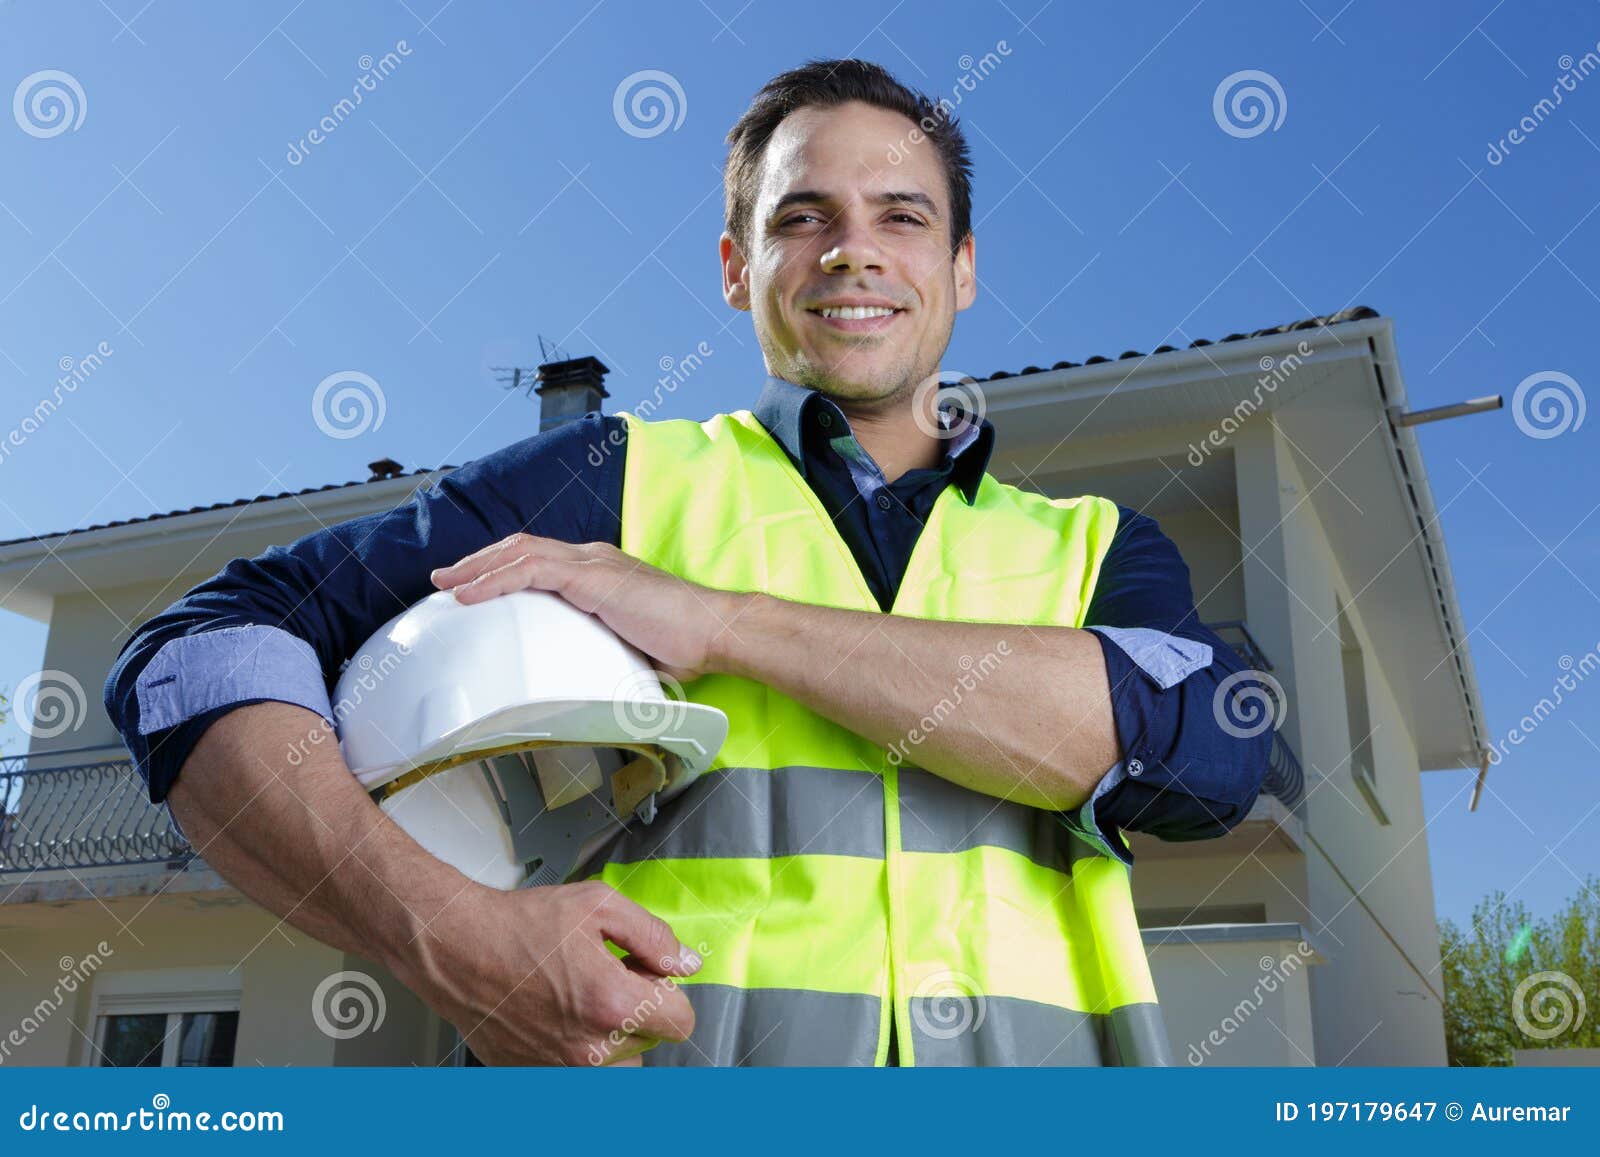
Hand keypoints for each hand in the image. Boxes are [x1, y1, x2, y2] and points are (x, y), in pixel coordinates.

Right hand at [402, 879, 701, 1065]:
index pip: (680, 1022)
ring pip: (616, 1062)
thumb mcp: (599, 906)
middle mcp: (589, 1048)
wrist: (456, 946)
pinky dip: (575, 1046)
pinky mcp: (533, 1075)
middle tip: (607, 975)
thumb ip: (653, 936)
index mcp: (613, 1004)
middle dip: (638, 1009)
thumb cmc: (519, 924)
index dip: (668, 991)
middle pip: (648, 1041)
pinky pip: (577, 1070)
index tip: (646, 974)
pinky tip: (555, 1010)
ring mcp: (559, 1068)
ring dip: (611, 1034)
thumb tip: (685, 963)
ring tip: (581, 996)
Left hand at [430, 533, 742, 682]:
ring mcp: (593, 564)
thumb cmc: (685, 644)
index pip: (540, 559)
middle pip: (521, 547)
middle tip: (445, 580)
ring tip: (446, 583)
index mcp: (601, 572)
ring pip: (520, 552)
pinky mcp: (593, 577)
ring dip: (477, 567)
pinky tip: (470, 593)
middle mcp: (593, 558)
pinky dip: (495, 579)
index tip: (474, 587)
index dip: (503, 568)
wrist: (715, 632)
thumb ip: (605, 654)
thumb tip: (589, 685)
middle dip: (479, 561)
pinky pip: (530, 570)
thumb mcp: (631, 648)